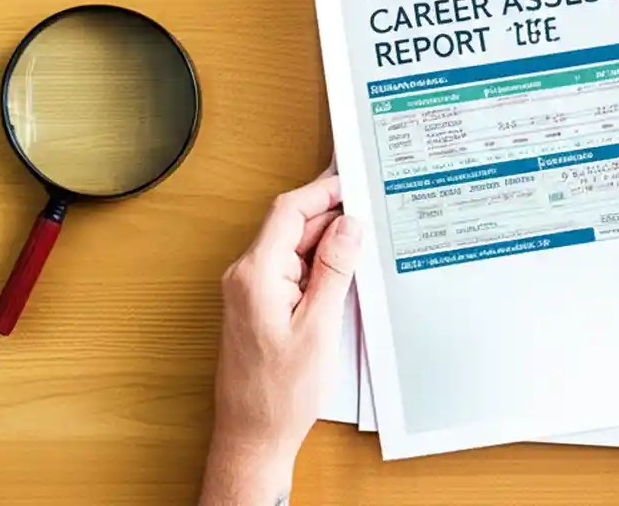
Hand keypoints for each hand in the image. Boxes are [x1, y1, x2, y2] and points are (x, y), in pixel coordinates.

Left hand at [200, 171, 361, 505]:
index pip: (289, 212)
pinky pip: (291, 271)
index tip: (353, 181)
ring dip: (328, 243)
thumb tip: (348, 225)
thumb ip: (334, 270)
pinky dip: (319, 266)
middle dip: (332, 216)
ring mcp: (250, 291)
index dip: (323, 191)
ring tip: (366, 243)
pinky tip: (345, 273)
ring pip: (293, 248)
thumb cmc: (280, 394)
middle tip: (372, 209)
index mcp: (255, 274)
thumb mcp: (318, 327)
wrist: (253, 437)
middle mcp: (246, 277)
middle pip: (291, 227)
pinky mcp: (259, 306)